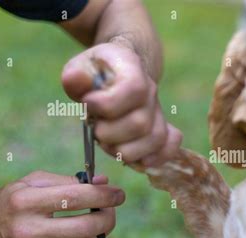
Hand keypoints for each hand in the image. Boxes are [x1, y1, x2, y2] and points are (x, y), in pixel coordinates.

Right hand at [0, 171, 124, 237]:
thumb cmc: (11, 204)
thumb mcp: (30, 183)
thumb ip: (67, 180)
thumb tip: (103, 182)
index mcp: (25, 202)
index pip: (76, 197)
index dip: (104, 195)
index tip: (119, 194)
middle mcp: (28, 229)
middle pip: (85, 225)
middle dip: (108, 215)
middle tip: (112, 209)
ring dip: (100, 231)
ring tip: (100, 222)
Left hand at [61, 42, 181, 166]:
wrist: (116, 74)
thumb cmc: (96, 74)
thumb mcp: (80, 68)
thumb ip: (75, 77)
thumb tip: (75, 80)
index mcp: (132, 69)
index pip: (134, 89)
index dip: (107, 104)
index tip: (88, 105)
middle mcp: (150, 90)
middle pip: (141, 123)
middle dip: (110, 135)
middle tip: (96, 130)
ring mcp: (158, 111)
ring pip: (155, 139)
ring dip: (126, 151)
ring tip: (109, 144)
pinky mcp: (162, 128)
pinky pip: (170, 145)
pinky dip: (156, 157)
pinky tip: (138, 160)